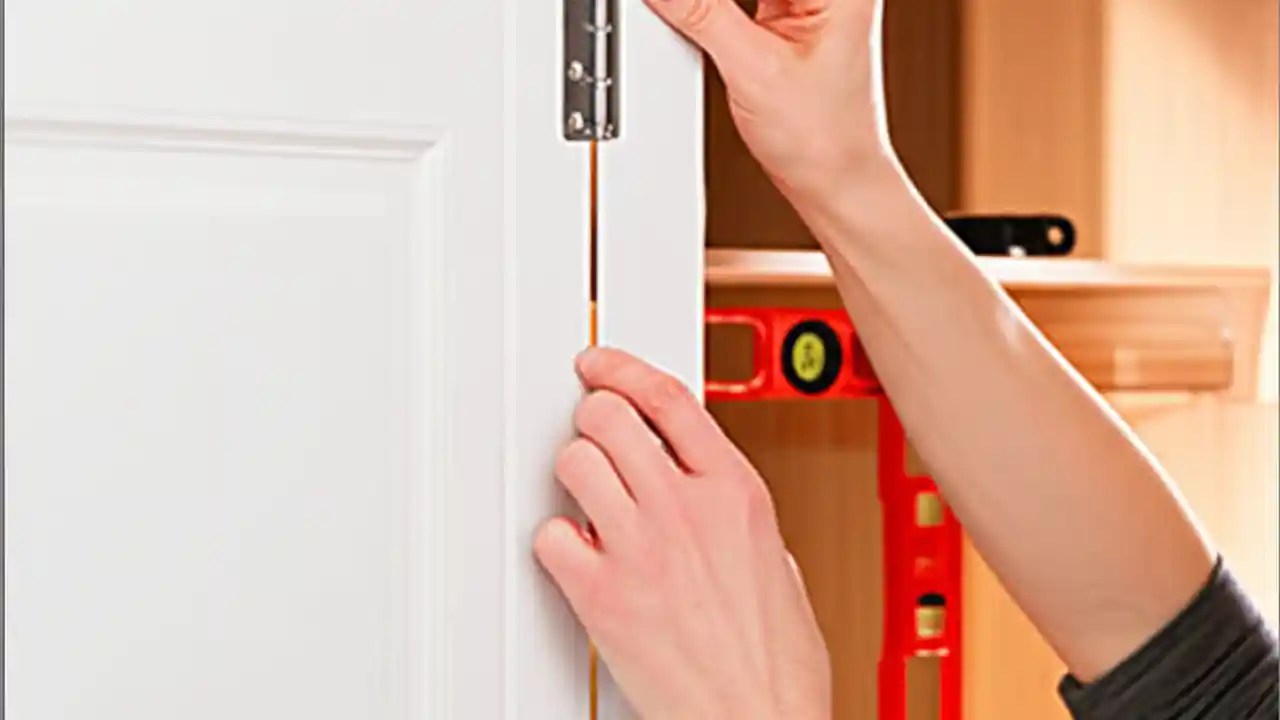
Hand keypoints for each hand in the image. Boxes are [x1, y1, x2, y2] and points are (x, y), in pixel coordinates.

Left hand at [535, 348, 830, 718]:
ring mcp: (642, 547)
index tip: (600, 365)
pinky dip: (555, 541)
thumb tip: (705, 493)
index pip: (669, 398)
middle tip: (590, 432)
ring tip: (585, 497)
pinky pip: (550, 535)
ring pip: (575, 461)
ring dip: (572, 474)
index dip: (623, 369)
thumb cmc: (776, 664)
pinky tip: (577, 555)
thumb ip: (734, 514)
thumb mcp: (777, 562)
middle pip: (609, 416)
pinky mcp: (603, 593)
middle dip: (592, 417)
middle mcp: (688, 509)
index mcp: (737, 493)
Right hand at [644, 0, 887, 201]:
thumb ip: (701, 14)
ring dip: (714, 5)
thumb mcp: (753, 69)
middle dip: (713, 1)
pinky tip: (697, 15)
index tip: (681, 1)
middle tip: (687, 11)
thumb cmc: (825, 138)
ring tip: (689, 15)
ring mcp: (809, 0)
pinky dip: (716, 7)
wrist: (835, 181)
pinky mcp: (787, 15)